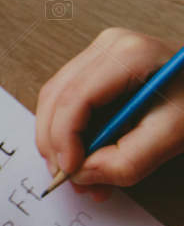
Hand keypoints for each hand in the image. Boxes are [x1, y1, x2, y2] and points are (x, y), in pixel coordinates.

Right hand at [36, 27, 183, 186]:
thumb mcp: (173, 135)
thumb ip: (128, 161)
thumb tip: (82, 173)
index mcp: (130, 55)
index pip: (75, 99)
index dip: (64, 140)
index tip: (72, 171)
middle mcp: (108, 46)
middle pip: (56, 100)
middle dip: (57, 145)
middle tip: (72, 179)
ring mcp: (98, 53)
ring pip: (53, 103)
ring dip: (58, 142)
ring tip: (82, 171)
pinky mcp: (94, 67)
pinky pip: (63, 102)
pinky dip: (68, 133)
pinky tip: (86, 153)